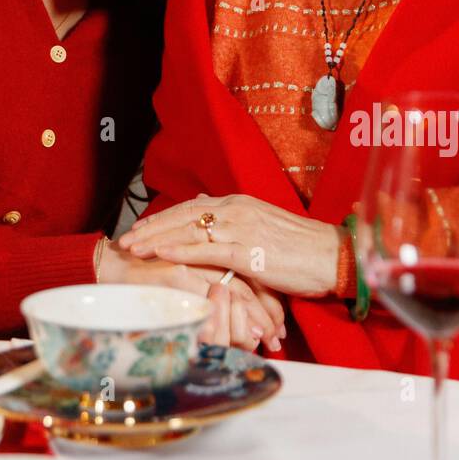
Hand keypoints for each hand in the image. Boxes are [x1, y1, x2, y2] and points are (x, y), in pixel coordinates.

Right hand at [98, 240, 284, 352]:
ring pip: (237, 290)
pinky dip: (231, 321)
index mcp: (211, 243)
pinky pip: (211, 301)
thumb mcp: (185, 269)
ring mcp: (194, 261)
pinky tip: (244, 338)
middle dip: (268, 310)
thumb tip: (231, 298)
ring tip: (269, 341)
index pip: (250, 269)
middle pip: (250, 278)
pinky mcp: (179, 275)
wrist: (110, 266)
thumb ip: (207, 270)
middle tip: (280, 337)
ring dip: (255, 318)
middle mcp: (206, 250)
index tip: (278, 323)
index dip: (267, 296)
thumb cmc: (147, 272)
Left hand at [117, 194, 342, 296]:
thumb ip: (236, 226)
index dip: (164, 218)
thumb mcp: (264, 230)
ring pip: (188, 231)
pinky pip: (206, 250)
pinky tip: (159, 254)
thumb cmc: (302, 249)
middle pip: (183, 216)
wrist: (333, 255)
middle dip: (151, 227)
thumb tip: (209, 221)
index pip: (192, 208)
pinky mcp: (247, 251)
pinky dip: (179, 250)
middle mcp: (236, 210)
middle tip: (125, 239)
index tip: (142, 227)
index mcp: (239, 204)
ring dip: (156, 239)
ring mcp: (241, 228)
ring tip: (132, 248)